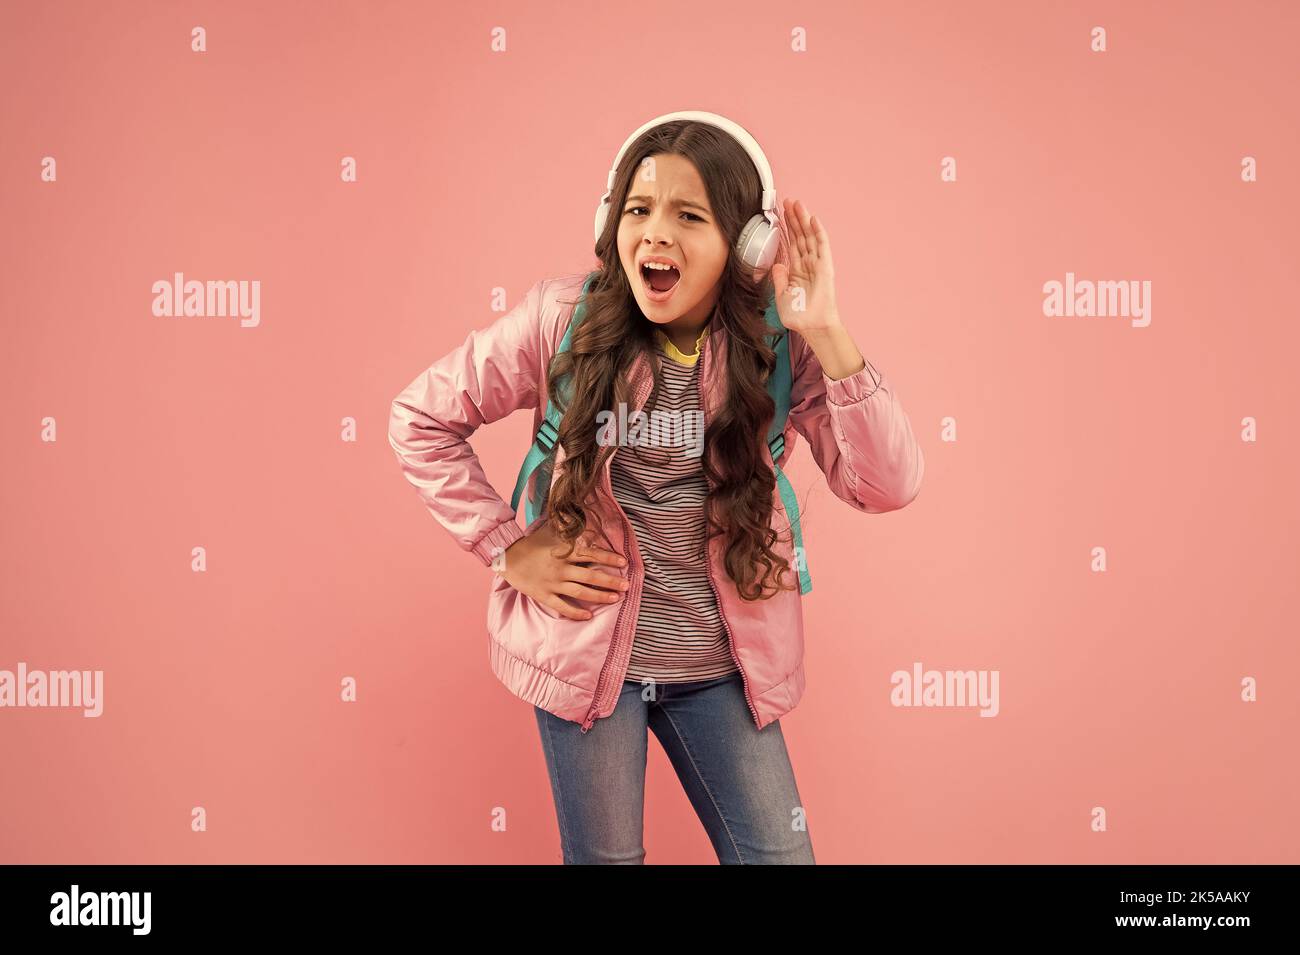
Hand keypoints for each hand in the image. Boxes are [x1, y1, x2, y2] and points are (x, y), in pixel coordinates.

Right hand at [498, 520, 630, 620]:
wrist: (507, 556)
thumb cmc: (531, 543)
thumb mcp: (550, 532)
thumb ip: (568, 528)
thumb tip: (584, 519)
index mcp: (564, 552)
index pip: (592, 555)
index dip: (609, 558)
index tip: (624, 563)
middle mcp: (561, 568)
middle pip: (591, 576)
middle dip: (611, 581)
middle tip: (626, 586)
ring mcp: (553, 583)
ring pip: (581, 592)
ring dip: (600, 596)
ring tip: (615, 599)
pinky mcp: (544, 595)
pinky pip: (562, 607)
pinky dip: (576, 613)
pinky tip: (588, 616)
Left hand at [771, 198, 841, 334]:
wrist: (812, 326)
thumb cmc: (799, 315)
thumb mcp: (781, 296)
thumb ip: (779, 279)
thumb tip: (777, 265)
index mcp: (796, 270)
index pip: (792, 243)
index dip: (787, 228)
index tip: (780, 214)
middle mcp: (807, 264)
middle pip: (800, 235)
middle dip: (794, 218)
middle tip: (788, 201)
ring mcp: (817, 264)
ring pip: (809, 237)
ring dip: (804, 220)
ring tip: (797, 204)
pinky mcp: (825, 267)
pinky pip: (822, 246)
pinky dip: (818, 232)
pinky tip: (813, 220)